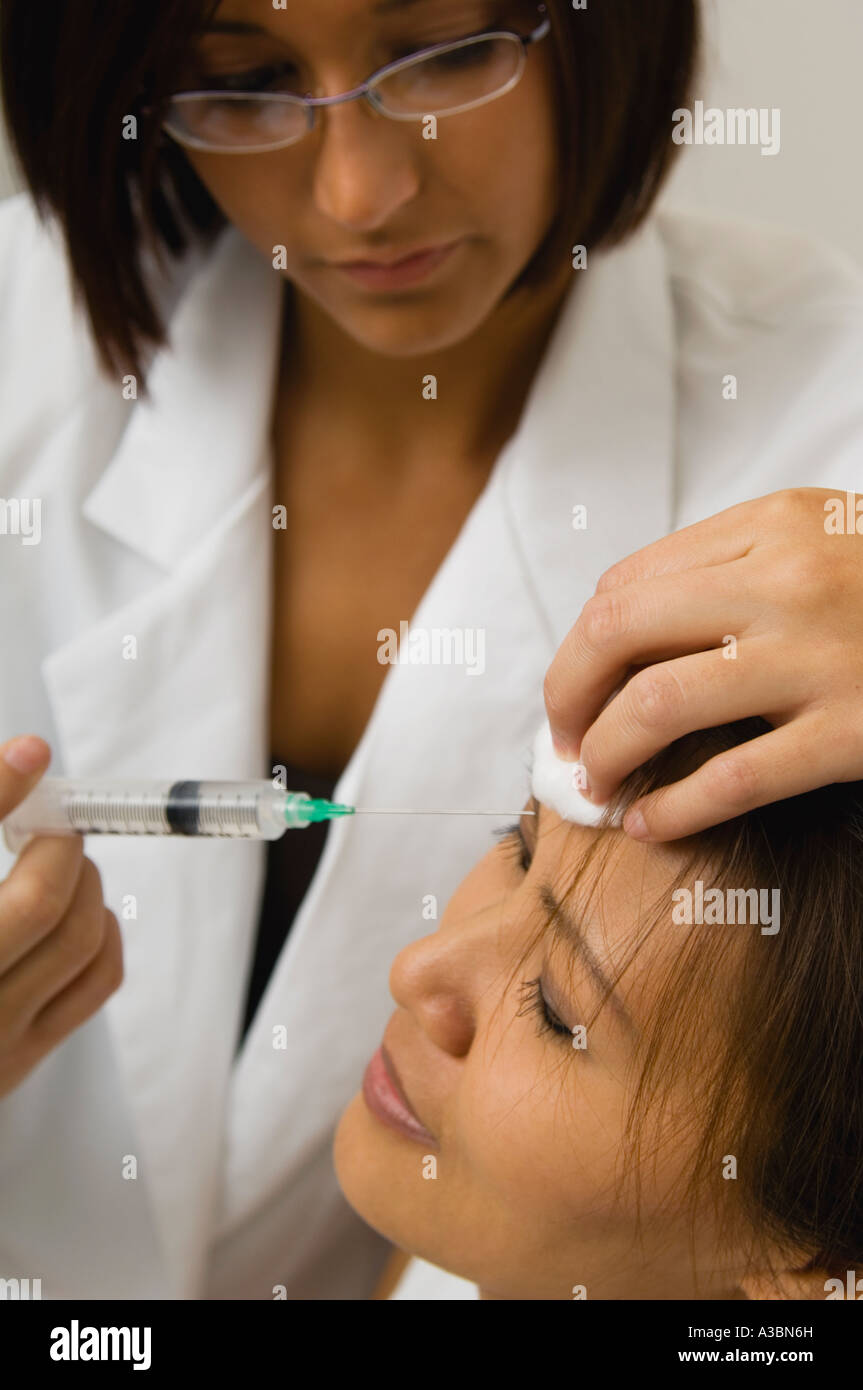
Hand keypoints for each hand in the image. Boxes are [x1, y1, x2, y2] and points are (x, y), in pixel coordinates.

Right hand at [0, 735, 122, 1096]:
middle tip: (39, 819)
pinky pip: (95, 982)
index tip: (29, 756)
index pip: (5, 887)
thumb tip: (28, 754)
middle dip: (54, 841)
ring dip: (83, 880)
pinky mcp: (16, 1062)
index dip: (2, 792)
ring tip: (54, 858)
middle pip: (40, 902)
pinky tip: (73, 907)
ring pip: (79, 940)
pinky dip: (101, 929)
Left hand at [543, 488, 862, 840]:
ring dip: (604, 754)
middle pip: (619, 631)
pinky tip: (649, 825)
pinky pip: (732, 779)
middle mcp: (786, 581)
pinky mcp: (852, 733)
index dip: (581, 646)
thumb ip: (729, 565)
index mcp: (771, 525)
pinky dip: (671, 809)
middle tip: (562, 739)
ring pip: (659, 705)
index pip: (627, 583)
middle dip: (567, 694)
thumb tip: (621, 625)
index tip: (574, 688)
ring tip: (596, 782)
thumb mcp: (819, 538)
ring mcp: (819, 659)